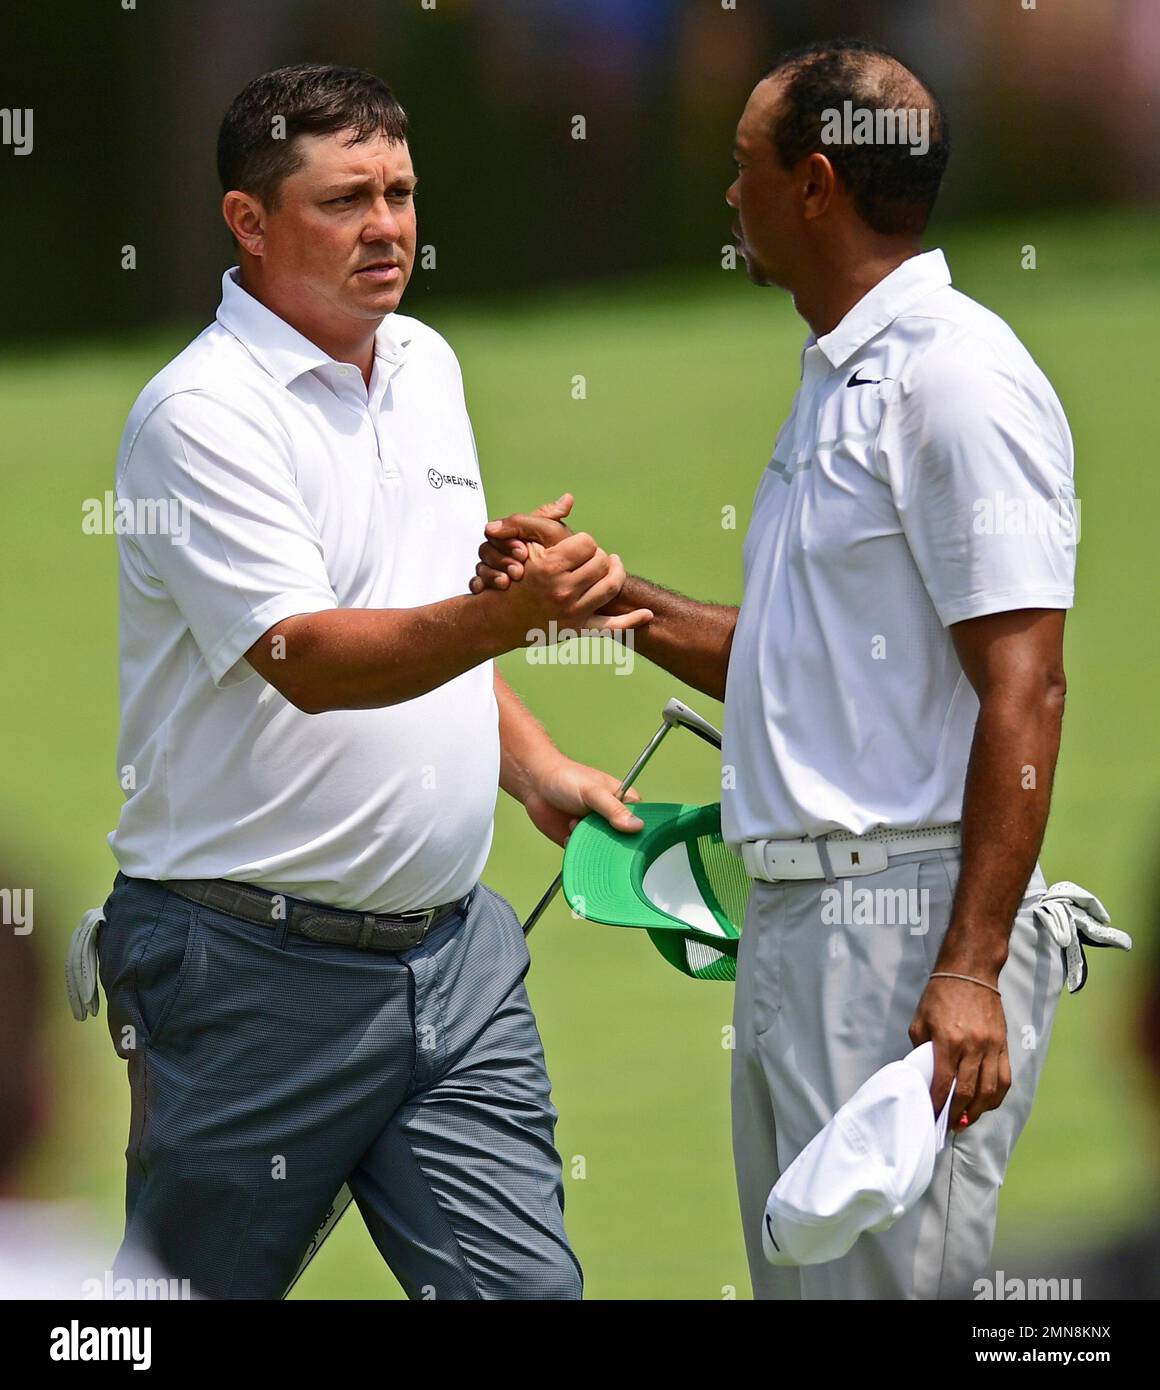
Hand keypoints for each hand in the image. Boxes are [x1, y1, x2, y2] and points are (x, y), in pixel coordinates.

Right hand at [470, 494, 647, 631]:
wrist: (500, 619)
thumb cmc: (512, 578)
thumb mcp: (521, 543)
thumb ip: (542, 518)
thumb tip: (569, 499)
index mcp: (549, 568)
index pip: (586, 543)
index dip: (584, 541)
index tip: (577, 545)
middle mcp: (562, 591)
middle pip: (601, 563)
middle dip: (598, 556)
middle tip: (593, 557)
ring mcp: (572, 612)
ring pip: (610, 586)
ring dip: (615, 574)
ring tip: (611, 567)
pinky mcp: (578, 630)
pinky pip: (611, 628)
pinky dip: (631, 621)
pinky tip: (645, 614)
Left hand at [523, 756, 643, 847]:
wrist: (535, 784)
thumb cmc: (567, 779)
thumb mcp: (593, 792)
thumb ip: (614, 809)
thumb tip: (637, 826)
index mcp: (624, 802)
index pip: (642, 823)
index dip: (636, 833)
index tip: (625, 835)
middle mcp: (612, 819)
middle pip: (623, 842)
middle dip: (610, 841)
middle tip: (596, 832)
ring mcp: (596, 831)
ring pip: (603, 850)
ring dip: (591, 844)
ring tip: (576, 825)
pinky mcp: (580, 841)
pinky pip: (586, 855)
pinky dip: (578, 849)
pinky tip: (569, 835)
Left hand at [909, 973, 1010, 1127]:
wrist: (969, 973)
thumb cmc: (940, 996)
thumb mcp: (920, 1021)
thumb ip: (921, 1049)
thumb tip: (923, 1075)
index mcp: (948, 1041)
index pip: (943, 1083)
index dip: (938, 1104)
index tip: (932, 1116)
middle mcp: (972, 1046)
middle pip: (968, 1091)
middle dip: (958, 1113)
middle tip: (950, 1125)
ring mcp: (991, 1047)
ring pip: (989, 1090)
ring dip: (979, 1110)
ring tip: (968, 1119)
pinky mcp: (1003, 1045)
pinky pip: (1004, 1079)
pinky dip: (997, 1096)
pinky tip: (988, 1104)